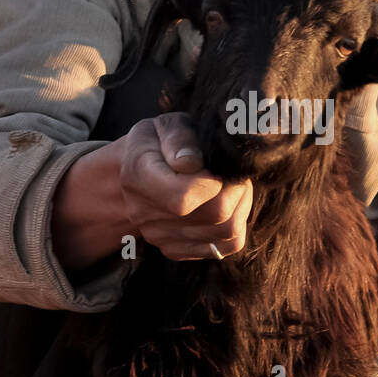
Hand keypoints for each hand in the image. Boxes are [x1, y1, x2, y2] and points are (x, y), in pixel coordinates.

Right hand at [118, 113, 252, 261]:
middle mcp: (144, 213)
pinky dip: (235, 226)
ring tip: (231, 187)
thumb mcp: (166, 126)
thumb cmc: (158, 143)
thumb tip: (190, 163)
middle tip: (234, 175)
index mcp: (138, 176)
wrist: (137, 173)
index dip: (216, 182)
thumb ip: (178, 138)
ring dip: (240, 207)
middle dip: (237, 191)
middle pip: (214, 215)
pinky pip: (223, 247)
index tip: (219, 167)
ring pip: (225, 232)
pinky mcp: (174, 250)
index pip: (185, 197)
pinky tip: (227, 206)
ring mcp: (159, 236)